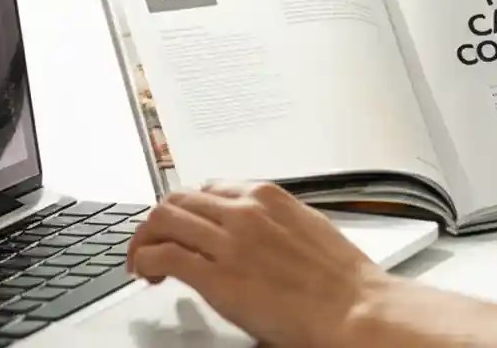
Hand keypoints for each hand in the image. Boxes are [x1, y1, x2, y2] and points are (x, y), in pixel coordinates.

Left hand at [127, 182, 387, 346]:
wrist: (352, 308)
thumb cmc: (341, 280)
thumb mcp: (309, 228)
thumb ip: (276, 221)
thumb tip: (258, 230)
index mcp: (267, 197)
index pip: (209, 188)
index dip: (190, 208)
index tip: (186, 224)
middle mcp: (243, 211)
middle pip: (179, 199)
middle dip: (161, 220)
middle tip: (155, 241)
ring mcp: (227, 241)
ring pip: (163, 220)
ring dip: (146, 238)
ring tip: (144, 259)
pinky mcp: (214, 276)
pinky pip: (163, 255)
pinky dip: (145, 259)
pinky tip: (146, 272)